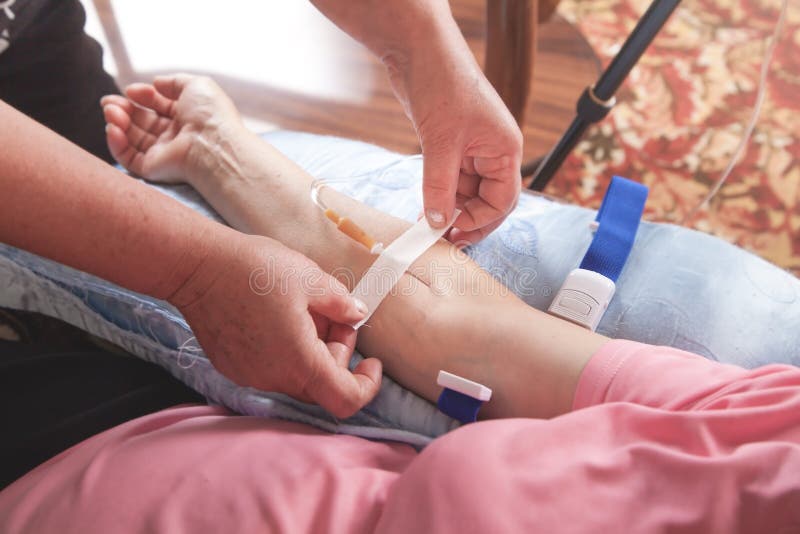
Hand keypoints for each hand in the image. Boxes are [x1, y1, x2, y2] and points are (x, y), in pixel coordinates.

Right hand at [101, 74, 240, 183]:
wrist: (214, 145)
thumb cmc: (211, 115)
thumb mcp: (197, 85)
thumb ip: (174, 82)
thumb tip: (156, 82)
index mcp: (187, 118)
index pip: (158, 106)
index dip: (143, 96)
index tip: (131, 90)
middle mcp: (175, 137)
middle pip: (142, 121)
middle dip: (123, 108)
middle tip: (109, 101)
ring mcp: (164, 154)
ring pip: (132, 138)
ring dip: (117, 121)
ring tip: (111, 110)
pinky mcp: (153, 169)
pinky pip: (128, 158)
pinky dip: (116, 143)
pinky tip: (112, 128)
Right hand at [170, 231, 381, 418]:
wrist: (196, 266)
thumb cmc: (254, 270)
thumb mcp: (312, 279)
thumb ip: (342, 304)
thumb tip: (357, 316)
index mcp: (299, 362)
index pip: (345, 400)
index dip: (367, 386)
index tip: (371, 361)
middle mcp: (273, 378)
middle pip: (322, 384)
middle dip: (338, 353)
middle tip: (336, 314)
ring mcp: (250, 375)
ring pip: (297, 374)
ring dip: (313, 348)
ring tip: (305, 307)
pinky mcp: (233, 365)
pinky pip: (272, 366)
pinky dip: (287, 349)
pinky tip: (280, 314)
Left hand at [385, 45, 522, 244]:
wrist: (418, 50)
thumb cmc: (442, 84)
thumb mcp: (441, 142)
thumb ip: (440, 186)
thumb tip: (437, 221)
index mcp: (505, 149)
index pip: (503, 199)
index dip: (480, 219)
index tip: (454, 231)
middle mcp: (492, 151)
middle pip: (487, 199)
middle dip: (467, 219)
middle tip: (443, 239)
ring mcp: (471, 148)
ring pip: (466, 192)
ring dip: (449, 209)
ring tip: (428, 225)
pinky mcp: (450, 145)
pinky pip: (450, 179)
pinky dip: (439, 195)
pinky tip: (424, 208)